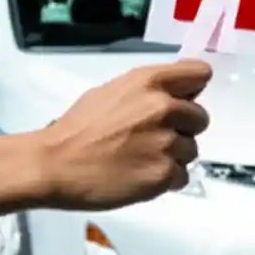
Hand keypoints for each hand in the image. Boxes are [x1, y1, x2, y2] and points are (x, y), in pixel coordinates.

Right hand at [31, 58, 211, 210]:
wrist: (53, 165)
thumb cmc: (77, 129)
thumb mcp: (112, 92)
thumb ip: (149, 90)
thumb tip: (176, 95)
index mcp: (150, 82)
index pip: (200, 74)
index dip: (193, 89)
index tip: (185, 99)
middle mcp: (163, 108)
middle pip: (200, 118)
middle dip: (182, 129)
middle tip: (154, 138)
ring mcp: (166, 142)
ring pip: (191, 149)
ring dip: (173, 157)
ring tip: (141, 159)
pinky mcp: (164, 174)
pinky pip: (182, 176)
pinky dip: (165, 180)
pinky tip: (140, 176)